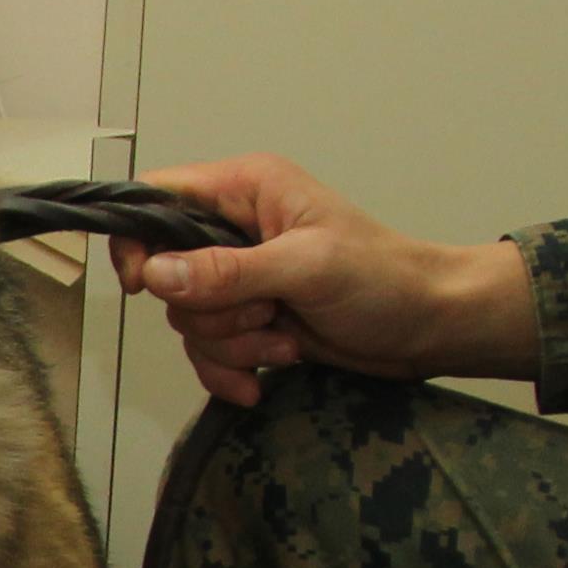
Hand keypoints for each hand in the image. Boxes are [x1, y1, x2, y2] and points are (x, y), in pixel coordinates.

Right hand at [113, 154, 543, 407]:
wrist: (430, 328)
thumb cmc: (385, 279)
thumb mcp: (306, 268)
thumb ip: (227, 271)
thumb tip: (155, 275)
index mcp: (246, 190)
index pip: (156, 198)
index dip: (137, 239)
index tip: (144, 284)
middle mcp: (235, 229)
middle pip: (167, 274)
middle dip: (211, 312)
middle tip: (266, 312)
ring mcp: (241, 277)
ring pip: (187, 319)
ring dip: (231, 344)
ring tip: (286, 341)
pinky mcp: (250, 318)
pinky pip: (207, 350)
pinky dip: (231, 370)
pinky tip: (264, 378)